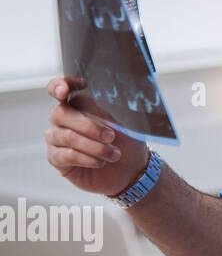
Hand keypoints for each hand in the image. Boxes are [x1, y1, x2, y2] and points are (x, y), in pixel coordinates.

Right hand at [44, 76, 149, 196]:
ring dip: (94, 146)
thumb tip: (84, 101)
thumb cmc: (126, 142)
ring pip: (67, 136)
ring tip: (114, 154)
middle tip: (111, 136)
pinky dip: (87, 158)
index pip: (59, 89)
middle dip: (89, 125)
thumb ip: (100, 111)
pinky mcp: (56, 158)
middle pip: (61, 113)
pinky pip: (66, 155)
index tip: (66, 90)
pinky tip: (100, 162)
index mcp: (79, 104)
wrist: (130, 169)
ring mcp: (57, 138)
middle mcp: (63, 119)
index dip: (59, 85)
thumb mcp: (121, 123)